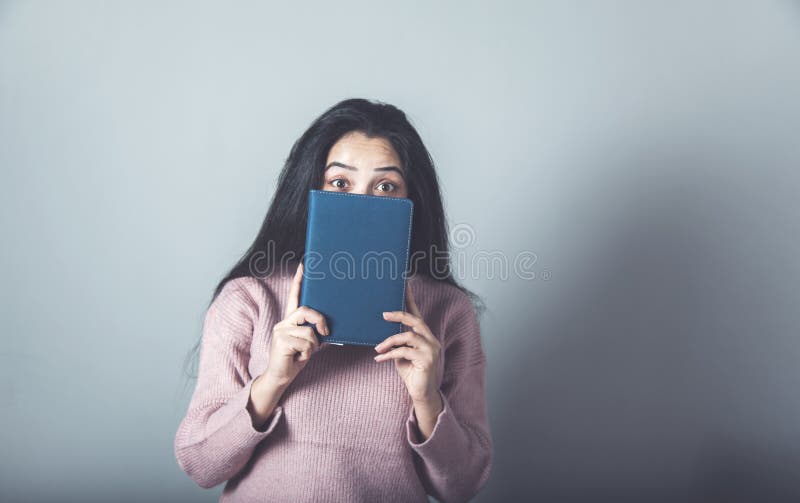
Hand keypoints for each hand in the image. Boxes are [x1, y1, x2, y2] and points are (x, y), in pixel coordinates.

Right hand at [261, 262, 328, 388]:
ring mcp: (281, 331)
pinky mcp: (281, 341)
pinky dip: (308, 354)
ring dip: (313, 347)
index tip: (304, 264)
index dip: (299, 280)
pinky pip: (306, 344)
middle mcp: (284, 322)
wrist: (280, 376)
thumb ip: (314, 330)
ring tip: (303, 353)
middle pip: (306, 311)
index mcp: (291, 320)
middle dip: (320, 321)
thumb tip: (326, 325)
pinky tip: (298, 358)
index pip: (295, 296)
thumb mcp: (309, 342)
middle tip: (325, 331)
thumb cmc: (296, 358)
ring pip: (309, 332)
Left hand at [374, 282, 441, 404]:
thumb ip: (397, 343)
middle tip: (383, 315)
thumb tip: (383, 334)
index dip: (410, 301)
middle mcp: (431, 340)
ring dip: (390, 341)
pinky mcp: (427, 360)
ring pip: (408, 336)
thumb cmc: (412, 373)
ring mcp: (431, 350)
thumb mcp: (402, 355)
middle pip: (416, 321)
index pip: (417, 315)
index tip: (405, 286)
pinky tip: (379, 358)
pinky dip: (390, 354)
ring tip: (378, 348)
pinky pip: (404, 351)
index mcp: (425, 337)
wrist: (421, 394)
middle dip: (399, 315)